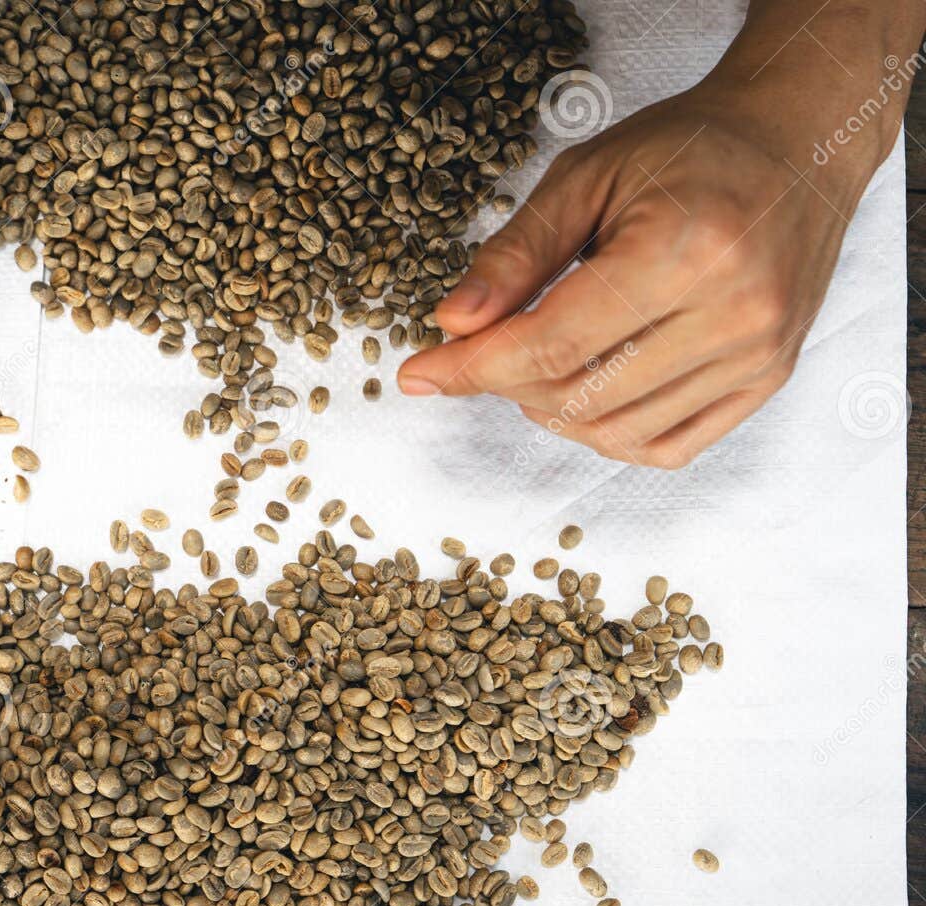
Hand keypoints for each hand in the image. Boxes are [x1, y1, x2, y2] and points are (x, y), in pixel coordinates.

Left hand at [396, 77, 873, 468]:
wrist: (798, 146)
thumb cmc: (689, 151)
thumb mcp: (586, 176)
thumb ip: (515, 255)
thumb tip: (454, 325)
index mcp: (683, 252)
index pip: (550, 344)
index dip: (473, 367)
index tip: (420, 373)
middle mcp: (731, 313)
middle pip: (577, 395)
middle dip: (506, 382)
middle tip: (483, 348)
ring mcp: (756, 355)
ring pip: (615, 432)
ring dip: (552, 410)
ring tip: (539, 358)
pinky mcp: (768, 379)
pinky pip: (666, 448)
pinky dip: (608, 435)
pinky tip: (586, 391)